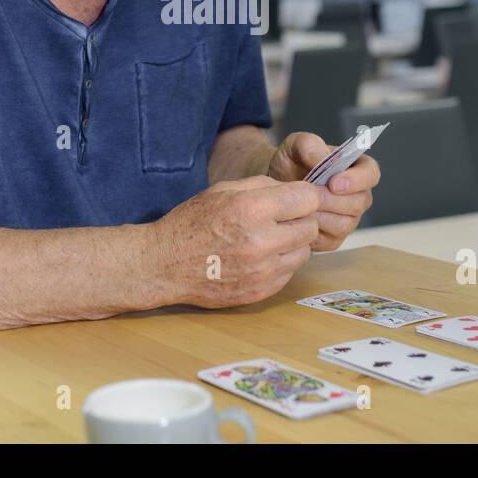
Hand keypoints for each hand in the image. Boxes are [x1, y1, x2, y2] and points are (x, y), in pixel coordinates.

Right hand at [149, 175, 323, 308]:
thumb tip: (294, 190)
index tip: (298, 198)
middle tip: (282, 218)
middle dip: (301, 219)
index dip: (305, 196)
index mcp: (252, 209)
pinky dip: (280, 263)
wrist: (165, 264)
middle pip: (311, 227)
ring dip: (293, 243)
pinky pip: (289, 272)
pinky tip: (259, 256)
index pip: (308, 199)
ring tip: (269, 238)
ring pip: (304, 252)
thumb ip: (262, 186)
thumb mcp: (222, 190)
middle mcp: (261, 241)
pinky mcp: (261, 291)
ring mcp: (262, 271)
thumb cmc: (191, 224)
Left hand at [268, 131, 379, 252]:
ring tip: (302, 206)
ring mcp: (348, 218)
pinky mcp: (334, 237)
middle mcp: (358, 194)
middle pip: (359, 203)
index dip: (357, 180)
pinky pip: (331, 240)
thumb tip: (324, 160)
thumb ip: (310, 146)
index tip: (334, 182)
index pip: (371, 174)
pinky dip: (314, 232)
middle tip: (311, 196)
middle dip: (334, 201)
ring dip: (322, 216)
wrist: (275, 183)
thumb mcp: (296, 144)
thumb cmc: (291, 161)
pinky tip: (299, 220)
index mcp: (356, 167)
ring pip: (345, 224)